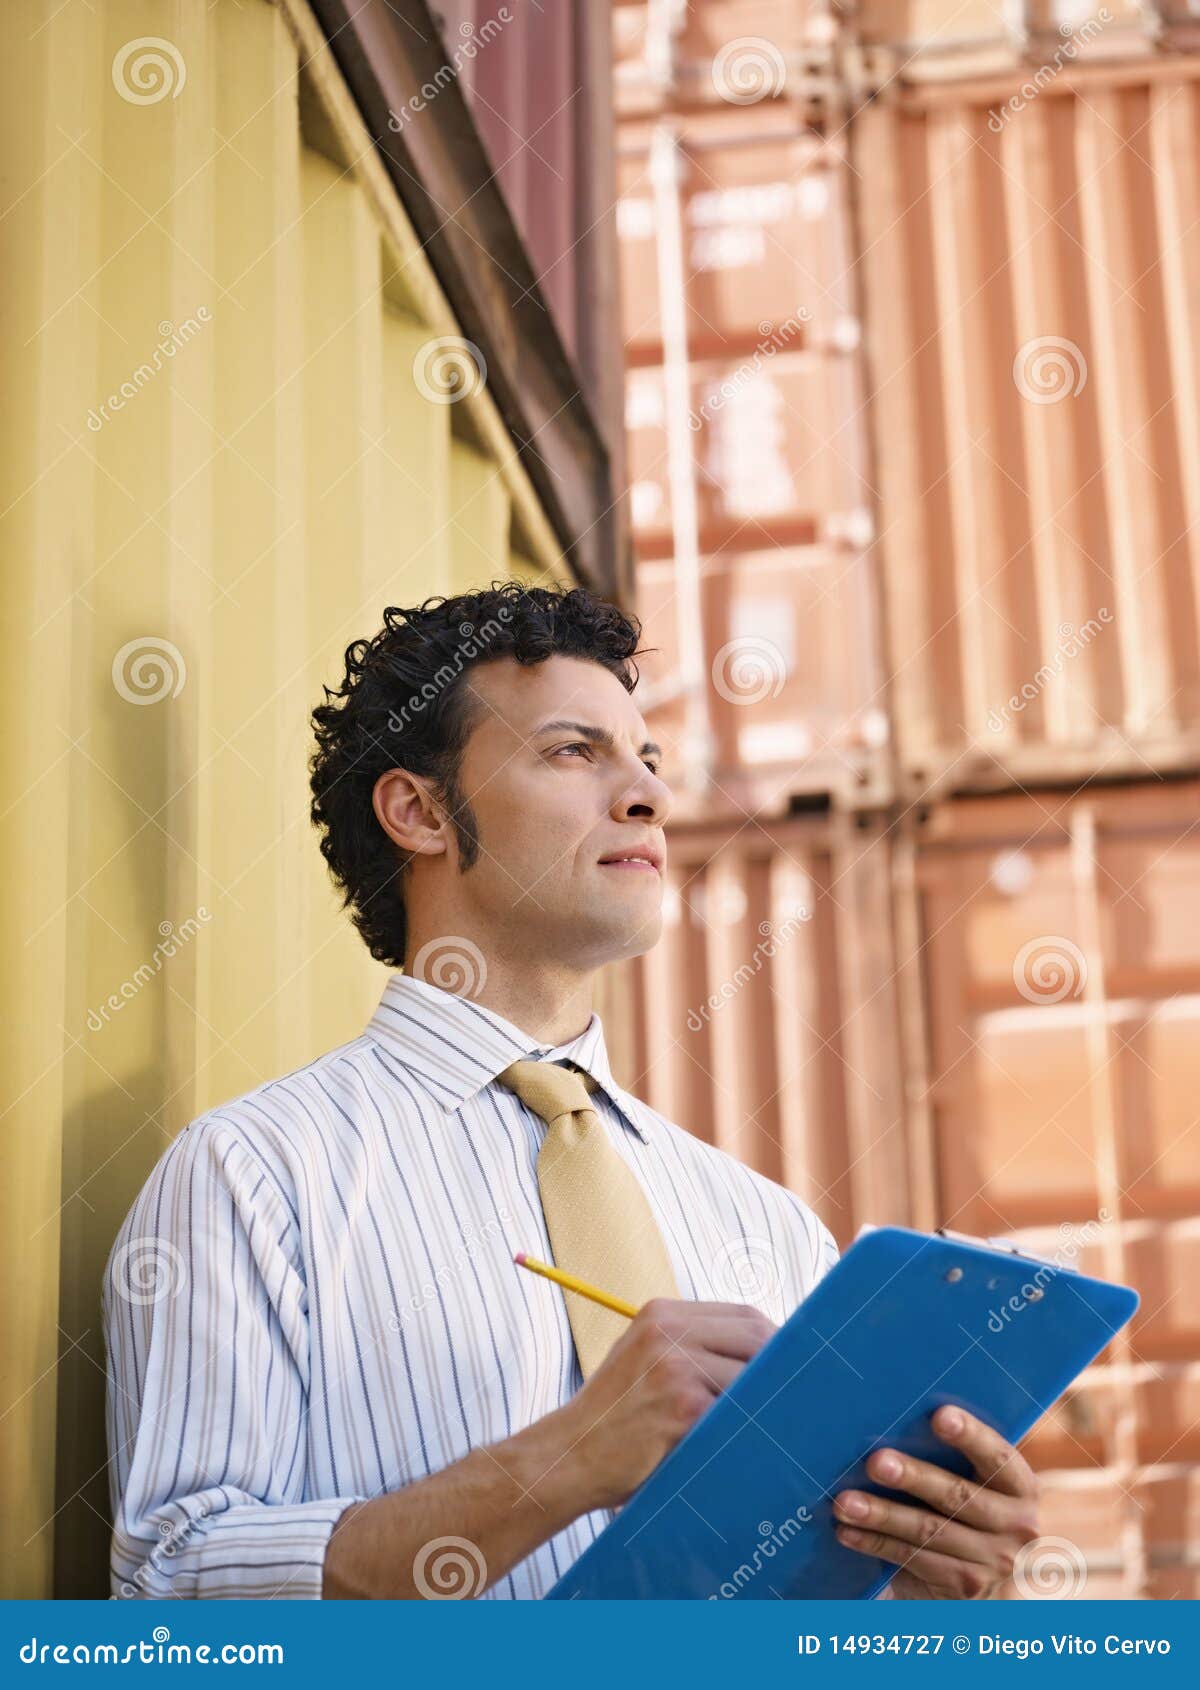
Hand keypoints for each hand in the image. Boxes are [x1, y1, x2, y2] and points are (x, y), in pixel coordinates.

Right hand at [556, 1298, 776, 1512]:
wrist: (570, 1456)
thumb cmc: (614, 1416)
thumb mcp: (645, 1358)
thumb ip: (692, 1347)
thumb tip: (762, 1354)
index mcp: (662, 1313)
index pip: (743, 1314)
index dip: (772, 1342)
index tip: (788, 1369)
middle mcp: (669, 1329)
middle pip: (756, 1334)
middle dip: (781, 1367)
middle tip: (794, 1397)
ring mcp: (677, 1365)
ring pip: (752, 1375)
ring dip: (765, 1402)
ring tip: (774, 1424)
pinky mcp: (683, 1406)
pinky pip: (737, 1412)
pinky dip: (749, 1428)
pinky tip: (751, 1443)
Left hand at [832, 1405, 1039, 1598]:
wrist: (997, 1569)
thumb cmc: (977, 1501)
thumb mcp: (983, 1480)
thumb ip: (956, 1454)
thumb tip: (897, 1417)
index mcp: (1020, 1486)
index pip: (997, 1456)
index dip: (970, 1435)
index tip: (939, 1415)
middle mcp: (1016, 1526)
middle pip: (957, 1496)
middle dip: (913, 1477)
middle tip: (875, 1462)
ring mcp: (992, 1561)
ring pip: (929, 1532)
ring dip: (882, 1515)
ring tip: (846, 1502)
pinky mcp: (964, 1586)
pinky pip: (913, 1559)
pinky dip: (876, 1544)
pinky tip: (848, 1532)